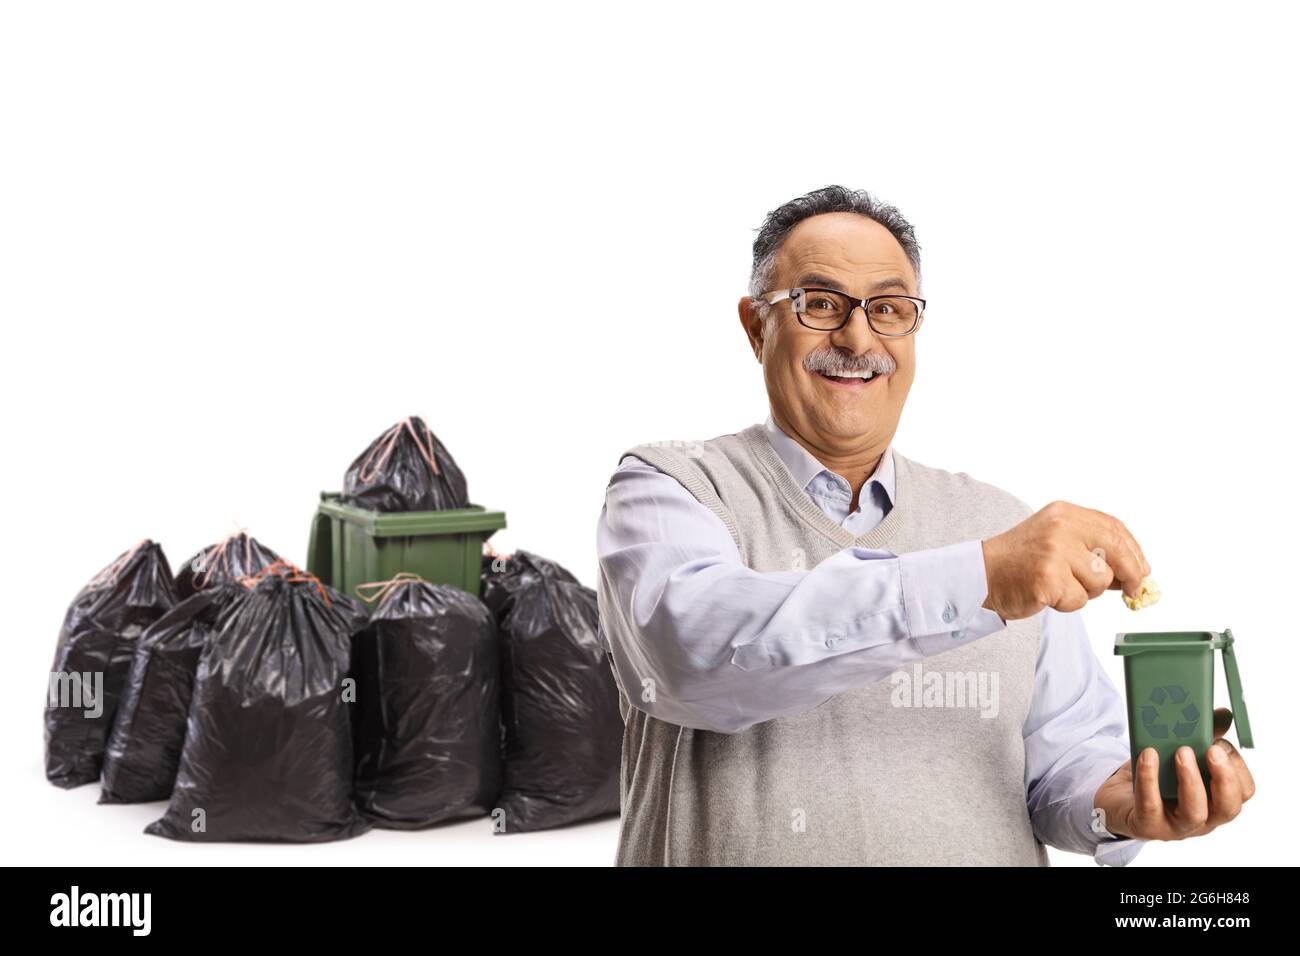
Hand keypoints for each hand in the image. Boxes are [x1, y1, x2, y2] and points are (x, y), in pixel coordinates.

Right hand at [981, 500, 1150, 620]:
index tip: (1143, 570)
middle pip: (1117, 552)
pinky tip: (1048, 594)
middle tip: (1131, 591)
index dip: (1134, 552)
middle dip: (1131, 575)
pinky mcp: (1047, 579)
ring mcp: (1054, 552)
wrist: (981, 573)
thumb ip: (1092, 547)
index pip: (1115, 528)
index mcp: (1065, 513)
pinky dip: (1067, 603)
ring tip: (1059, 584)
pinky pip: (1079, 600)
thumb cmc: (1020, 560)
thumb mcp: (1056, 539)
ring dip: (1086, 591)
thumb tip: (1137, 571)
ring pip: (1100, 580)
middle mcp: (1061, 527)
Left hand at [1093, 708, 1255, 841]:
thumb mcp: (1179, 756)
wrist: (1118, 800)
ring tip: (1182, 751)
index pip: (1243, 792)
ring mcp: (1176, 827)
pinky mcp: (1147, 825)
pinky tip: (1148, 755)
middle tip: (1212, 750)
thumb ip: (1202, 737)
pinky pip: (1150, 805)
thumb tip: (1224, 713)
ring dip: (1191, 779)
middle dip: (1224, 778)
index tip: (1221, 744)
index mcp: (1216, 801)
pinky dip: (1149, 779)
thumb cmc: (1156, 778)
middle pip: (1228, 808)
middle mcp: (1203, 819)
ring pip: (1194, 812)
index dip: (1237, 768)